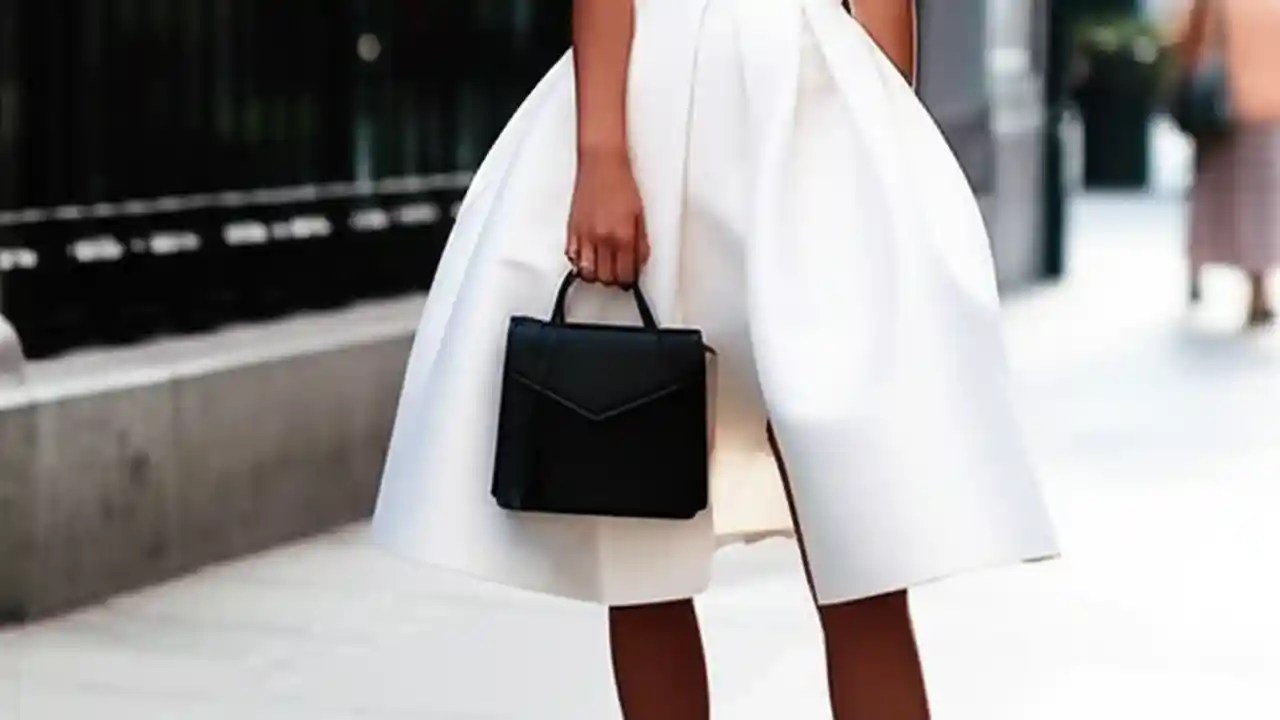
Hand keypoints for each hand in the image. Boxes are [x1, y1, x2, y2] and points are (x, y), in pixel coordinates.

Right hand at [566, 150, 649, 286]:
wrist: (601, 163)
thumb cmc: (621, 183)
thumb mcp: (640, 215)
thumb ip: (640, 242)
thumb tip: (639, 262)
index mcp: (622, 236)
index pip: (625, 274)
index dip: (629, 280)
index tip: (630, 278)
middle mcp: (602, 238)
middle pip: (605, 278)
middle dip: (613, 279)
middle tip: (618, 273)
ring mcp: (584, 236)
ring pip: (586, 273)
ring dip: (595, 275)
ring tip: (603, 268)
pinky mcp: (572, 230)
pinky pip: (572, 258)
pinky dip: (580, 263)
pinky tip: (588, 258)